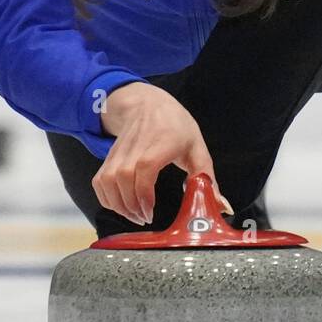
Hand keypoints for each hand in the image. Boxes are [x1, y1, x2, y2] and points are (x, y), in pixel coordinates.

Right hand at [95, 82, 229, 225]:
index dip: (144, 192)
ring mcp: (119, 151)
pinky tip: (122, 205)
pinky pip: (99, 182)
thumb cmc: (174, 125)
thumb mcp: (197, 147)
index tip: (150, 210)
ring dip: (119, 204)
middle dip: (132, 205)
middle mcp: (137, 145)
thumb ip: (207, 178)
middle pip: (123, 178)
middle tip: (146, 218)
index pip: (145, 167)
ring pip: (108, 181)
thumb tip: (221, 205)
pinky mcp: (109, 157)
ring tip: (135, 214)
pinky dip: (107, 198)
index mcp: (163, 141)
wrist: (146, 104)